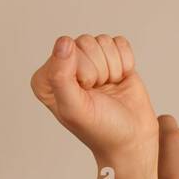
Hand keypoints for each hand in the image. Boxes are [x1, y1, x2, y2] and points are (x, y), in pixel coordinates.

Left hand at [29, 34, 158, 157]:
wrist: (132, 137)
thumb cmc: (101, 128)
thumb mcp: (75, 109)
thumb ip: (61, 77)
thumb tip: (63, 42)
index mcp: (46, 79)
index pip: (65, 51)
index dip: (82, 73)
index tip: (85, 95)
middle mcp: (64, 66)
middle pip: (85, 43)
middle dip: (99, 70)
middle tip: (98, 93)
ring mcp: (88, 60)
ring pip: (103, 41)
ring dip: (112, 68)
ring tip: (108, 88)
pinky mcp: (109, 56)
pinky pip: (119, 42)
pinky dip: (125, 63)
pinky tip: (119, 80)